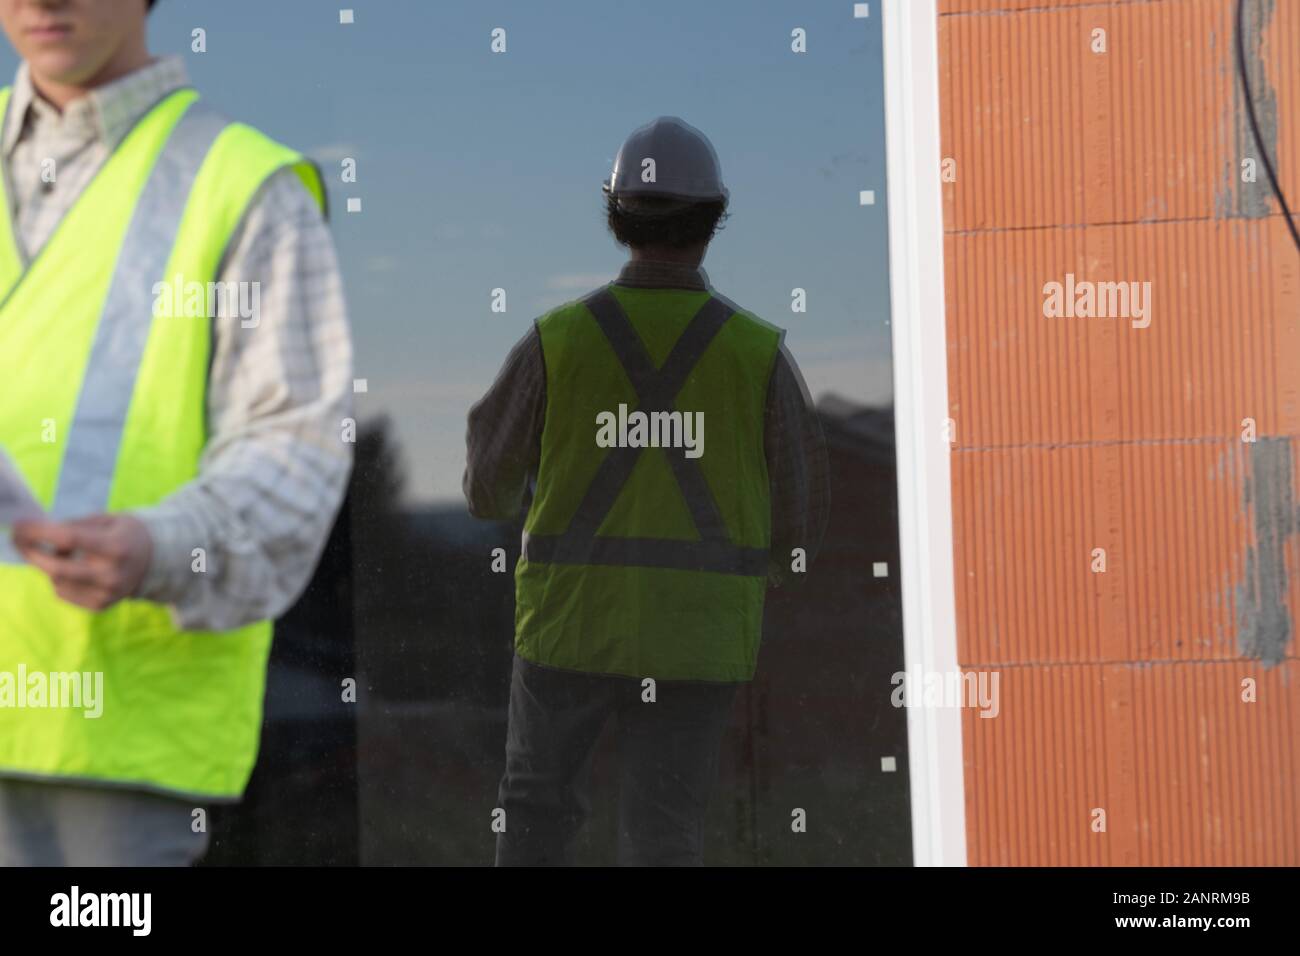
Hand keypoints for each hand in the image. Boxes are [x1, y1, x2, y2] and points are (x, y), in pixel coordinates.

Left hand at [12, 514, 153, 611]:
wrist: (155, 561)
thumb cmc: (125, 534)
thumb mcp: (107, 520)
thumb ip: (73, 526)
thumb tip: (35, 534)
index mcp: (116, 548)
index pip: (69, 539)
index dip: (39, 532)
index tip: (20, 525)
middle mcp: (112, 575)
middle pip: (56, 568)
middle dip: (32, 553)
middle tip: (19, 540)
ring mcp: (106, 594)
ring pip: (56, 581)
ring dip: (50, 564)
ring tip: (66, 553)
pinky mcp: (100, 606)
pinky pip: (63, 592)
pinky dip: (59, 579)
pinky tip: (75, 569)